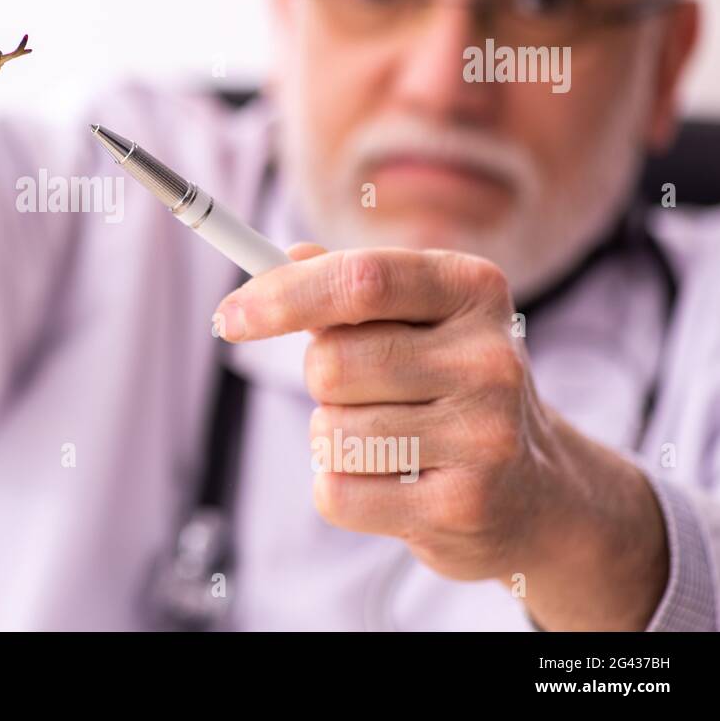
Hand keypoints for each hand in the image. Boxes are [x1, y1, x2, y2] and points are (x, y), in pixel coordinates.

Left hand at [213, 246, 667, 629]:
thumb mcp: (418, 319)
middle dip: (320, 382)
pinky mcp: (463, 505)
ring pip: (329, 432)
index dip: (281, 297)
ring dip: (333, 439)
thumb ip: (347, 285)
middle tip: (364, 393)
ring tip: (391, 442)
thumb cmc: (449, 388)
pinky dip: (342, 491)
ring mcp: (483, 434)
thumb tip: (282, 259)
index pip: (359, 281)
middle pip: (330, 363)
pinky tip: (395, 486)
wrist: (536, 494)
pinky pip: (336, 492)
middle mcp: (489, 357)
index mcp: (472, 289)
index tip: (228, 317)